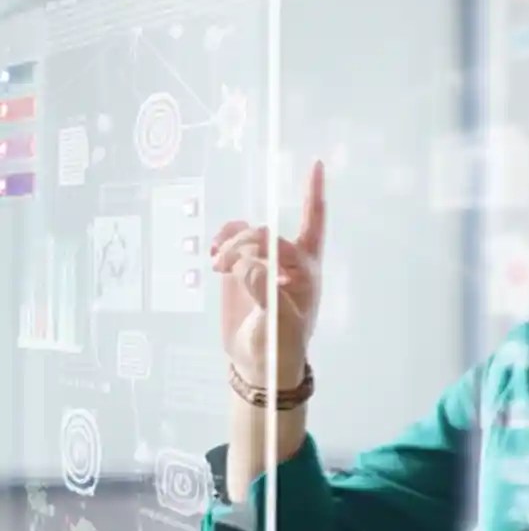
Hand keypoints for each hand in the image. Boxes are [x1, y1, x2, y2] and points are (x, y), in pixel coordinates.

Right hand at [211, 160, 325, 387]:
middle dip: (245, 242)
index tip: (314, 165)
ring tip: (218, 262)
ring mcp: (264, 261)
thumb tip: (251, 266)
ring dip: (230, 240)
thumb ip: (267, 295)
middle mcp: (289, 260)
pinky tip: (213, 255)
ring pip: (248, 232)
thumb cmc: (280, 347)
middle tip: (225, 266)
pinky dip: (221, 241)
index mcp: (308, 271)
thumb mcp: (279, 326)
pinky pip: (232, 241)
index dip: (306, 200)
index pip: (300, 232)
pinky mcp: (241, 268)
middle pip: (268, 232)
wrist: (259, 364)